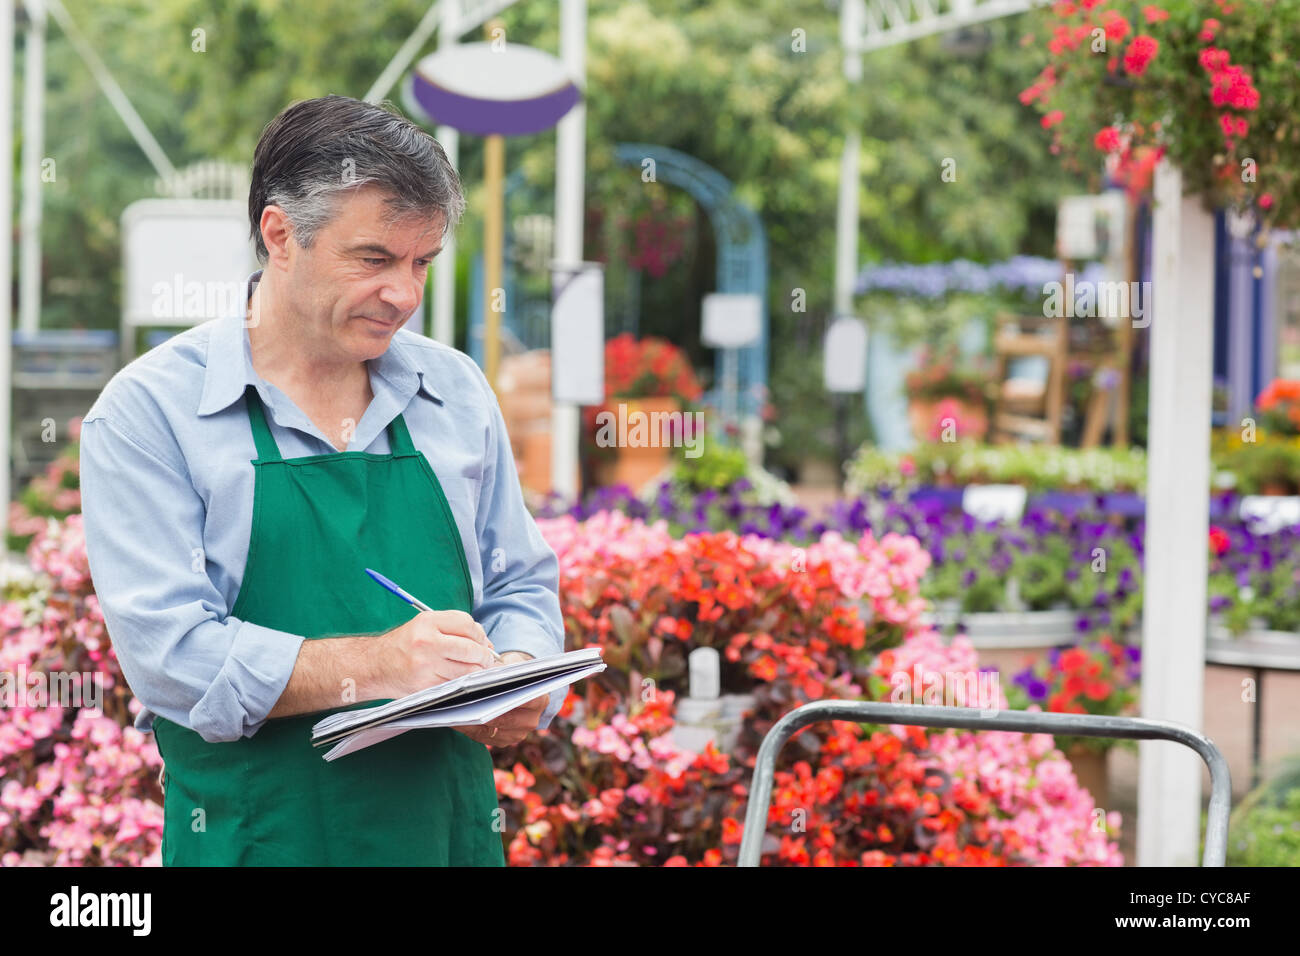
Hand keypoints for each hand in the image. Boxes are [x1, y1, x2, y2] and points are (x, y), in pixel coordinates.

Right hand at [381, 609, 496, 697]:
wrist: (374, 666)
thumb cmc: (404, 645)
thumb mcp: (424, 626)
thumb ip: (454, 629)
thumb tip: (486, 642)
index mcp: (427, 622)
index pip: (467, 624)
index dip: (480, 634)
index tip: (483, 642)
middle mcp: (426, 641)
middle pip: (471, 648)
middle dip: (485, 656)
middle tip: (487, 659)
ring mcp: (426, 665)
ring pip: (467, 670)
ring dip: (478, 671)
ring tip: (477, 670)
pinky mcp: (425, 685)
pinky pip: (455, 685)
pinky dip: (463, 683)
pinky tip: (462, 680)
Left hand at [454, 651, 545, 747]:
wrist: (515, 687)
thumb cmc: (512, 673)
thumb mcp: (511, 665)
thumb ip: (502, 668)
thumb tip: (485, 670)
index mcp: (540, 700)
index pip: (523, 699)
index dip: (504, 696)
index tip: (484, 690)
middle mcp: (531, 721)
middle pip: (505, 719)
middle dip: (484, 711)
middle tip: (464, 703)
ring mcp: (518, 735)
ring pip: (491, 731)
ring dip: (472, 722)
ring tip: (455, 712)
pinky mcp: (502, 742)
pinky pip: (482, 738)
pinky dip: (468, 728)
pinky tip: (454, 719)